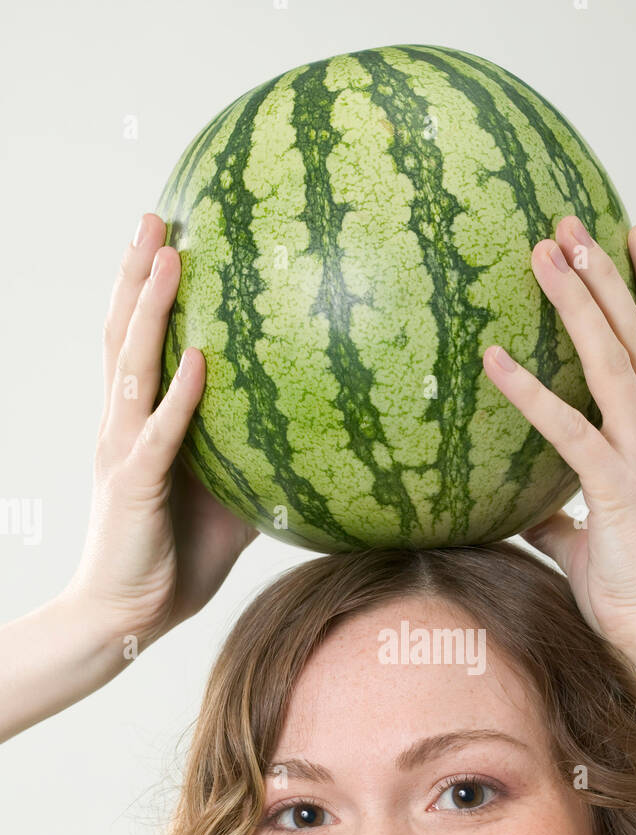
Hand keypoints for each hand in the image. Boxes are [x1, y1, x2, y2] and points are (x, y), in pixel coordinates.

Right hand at [64, 213, 257, 650]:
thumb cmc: (173, 560)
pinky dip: (178, 395)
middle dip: (135, 273)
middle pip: (123, 334)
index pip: (138, 343)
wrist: (125, 616)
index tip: (168, 238)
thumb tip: (311, 446)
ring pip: (132, 365)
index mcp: (138, 425)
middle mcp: (122, 426)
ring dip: (150, 310)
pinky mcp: (136, 486)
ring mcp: (123, 452)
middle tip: (156, 215)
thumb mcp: (226, 506)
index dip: (146, 291)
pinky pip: (160, 435)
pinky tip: (198, 359)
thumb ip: (254, 468)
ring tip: (169, 256)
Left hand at [482, 217, 635, 666]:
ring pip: (616, 360)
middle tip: (568, 220)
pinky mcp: (620, 486)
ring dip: (580, 301)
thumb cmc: (634, 590)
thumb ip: (558, 511)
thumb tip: (522, 505)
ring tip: (547, 250)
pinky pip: (568, 429)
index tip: (630, 237)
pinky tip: (492, 361)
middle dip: (606, 271)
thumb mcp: (585, 539)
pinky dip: (530, 392)